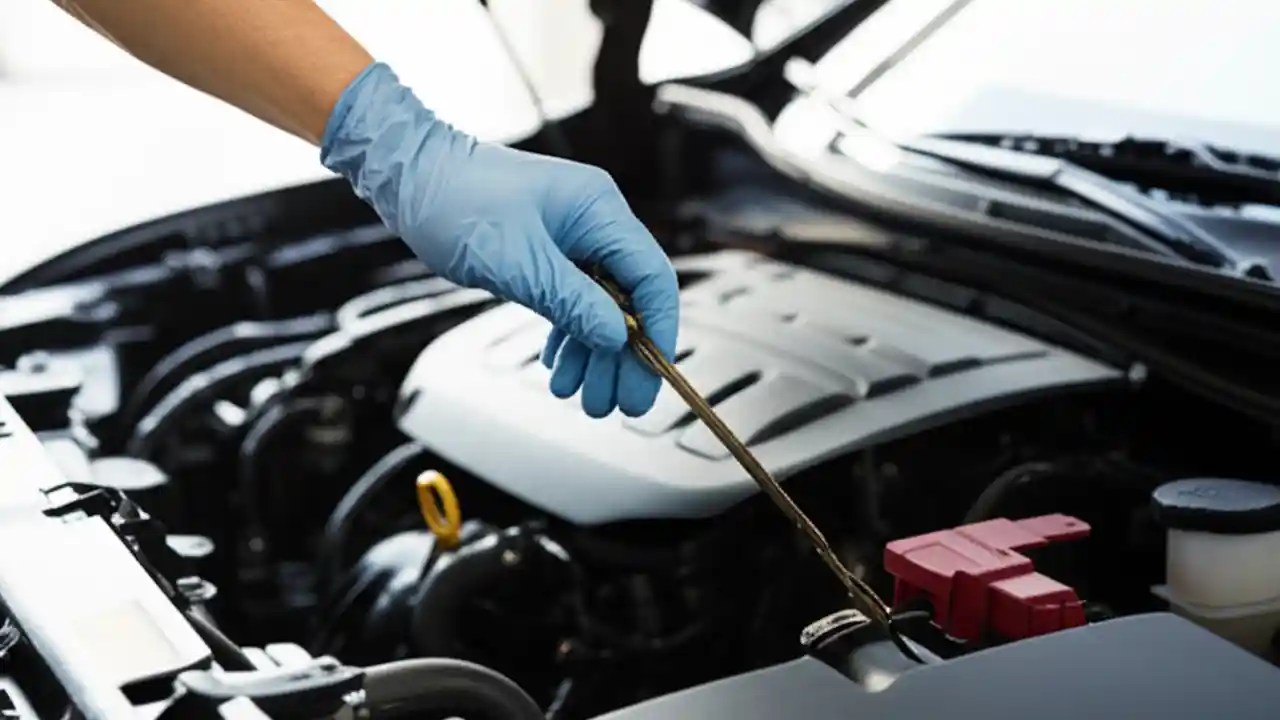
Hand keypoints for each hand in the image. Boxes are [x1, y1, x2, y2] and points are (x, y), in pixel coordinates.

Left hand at [320, 63, 678, 417]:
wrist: (407, 175)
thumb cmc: (455, 200)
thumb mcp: (516, 262)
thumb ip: (572, 302)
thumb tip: (618, 338)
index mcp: (599, 211)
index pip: (651, 278)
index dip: (658, 331)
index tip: (651, 376)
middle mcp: (594, 222)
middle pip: (630, 299)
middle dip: (625, 356)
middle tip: (621, 404)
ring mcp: (571, 238)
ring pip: (601, 306)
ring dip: (594, 354)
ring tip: (585, 399)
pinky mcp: (547, 252)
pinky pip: (572, 300)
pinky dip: (568, 335)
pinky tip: (560, 366)